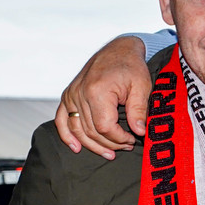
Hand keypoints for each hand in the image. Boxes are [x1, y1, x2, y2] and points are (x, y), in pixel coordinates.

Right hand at [54, 36, 152, 157]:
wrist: (119, 50)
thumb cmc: (131, 67)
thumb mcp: (142, 86)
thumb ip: (139, 110)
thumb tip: (139, 132)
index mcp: (97, 91)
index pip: (104, 127)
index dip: (119, 139)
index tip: (133, 140)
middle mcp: (79, 93)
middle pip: (91, 131)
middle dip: (110, 144)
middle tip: (127, 146)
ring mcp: (71, 95)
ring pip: (77, 129)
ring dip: (93, 145)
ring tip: (109, 154)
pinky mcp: (68, 96)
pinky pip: (62, 120)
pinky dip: (67, 135)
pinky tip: (76, 148)